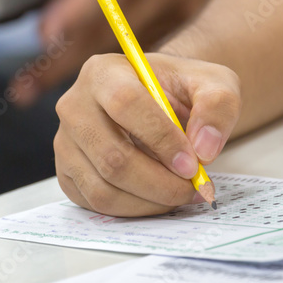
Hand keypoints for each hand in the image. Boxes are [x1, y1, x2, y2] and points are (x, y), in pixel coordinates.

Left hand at [12, 0, 282, 104]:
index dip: (75, 13)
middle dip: (63, 63)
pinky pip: (154, 49)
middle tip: (23, 90)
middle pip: (109, 30)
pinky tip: (94, 89)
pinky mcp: (198, 19)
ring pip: (129, 50)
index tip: (43, 36)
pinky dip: (122, 70)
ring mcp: (187, 4)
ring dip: (86, 75)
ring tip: (44, 92)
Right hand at [53, 53, 240, 216]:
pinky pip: (96, 202)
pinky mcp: (66, 172)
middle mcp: (74, 106)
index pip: (125, 104)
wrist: (156, 101)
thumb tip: (204, 149)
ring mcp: (64, 142)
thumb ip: (218, 106)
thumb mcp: (212, 83)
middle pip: (112, 156)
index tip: (193, 164)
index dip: (161, 138)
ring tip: (179, 194)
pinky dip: (133, 210)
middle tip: (193, 188)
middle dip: (160, 183)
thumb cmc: (178, 90)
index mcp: (103, 72)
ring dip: (149, 201)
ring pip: (103, 187)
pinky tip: (156, 198)